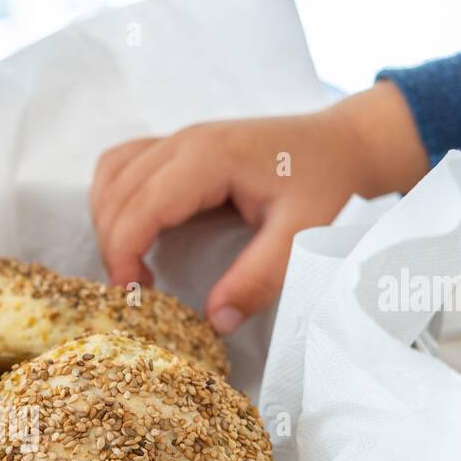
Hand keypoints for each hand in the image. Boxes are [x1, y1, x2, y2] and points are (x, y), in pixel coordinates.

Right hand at [89, 81, 428, 333]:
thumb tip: (215, 321)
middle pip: (116, 192)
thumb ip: (258, 279)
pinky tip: (136, 233)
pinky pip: (124, 165)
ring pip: (112, 174)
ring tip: (134, 265)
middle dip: (113, 246)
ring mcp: (180, 139)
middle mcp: (185, 141)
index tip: (130, 295)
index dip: (122, 252)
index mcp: (209, 158)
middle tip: (135, 292)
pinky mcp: (181, 146)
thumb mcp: (303, 236)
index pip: (139, 204)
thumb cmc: (331, 185)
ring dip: (109, 221)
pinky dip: (116, 200)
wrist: (351, 145)